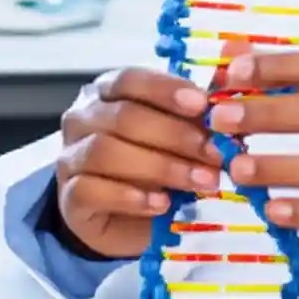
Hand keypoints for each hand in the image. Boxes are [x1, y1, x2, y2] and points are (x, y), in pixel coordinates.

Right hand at [56, 68, 224, 257]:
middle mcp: (82, 118)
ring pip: (106, 151)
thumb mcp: (176, 136)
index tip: (202, 105)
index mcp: (108, 92)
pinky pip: (92, 190)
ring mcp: (69, 156)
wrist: (124, 218)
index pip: (131, 79)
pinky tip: (161, 203)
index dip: (166, 90)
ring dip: (160, 166)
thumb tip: (230, 101)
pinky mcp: (69, 196)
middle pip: (124, 116)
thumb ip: (194, 117)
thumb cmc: (152, 166)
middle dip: (174, 134)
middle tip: (214, 153)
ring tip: (199, 181)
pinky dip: (130, 196)